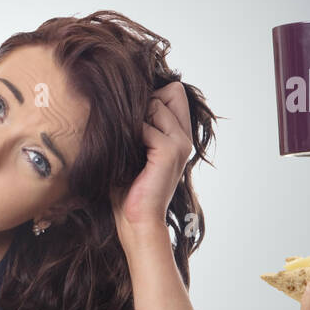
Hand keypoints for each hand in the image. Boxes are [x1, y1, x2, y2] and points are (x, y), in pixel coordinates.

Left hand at [112, 81, 193, 229]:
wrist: (135, 219)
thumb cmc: (127, 186)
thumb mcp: (133, 148)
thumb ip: (138, 123)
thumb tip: (125, 95)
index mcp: (179, 135)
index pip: (174, 91)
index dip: (152, 96)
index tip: (134, 119)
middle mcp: (184, 136)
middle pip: (167, 92)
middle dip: (143, 105)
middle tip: (130, 135)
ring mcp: (181, 142)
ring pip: (155, 105)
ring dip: (134, 120)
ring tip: (127, 146)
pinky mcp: (171, 151)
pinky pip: (144, 126)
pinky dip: (130, 136)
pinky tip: (126, 155)